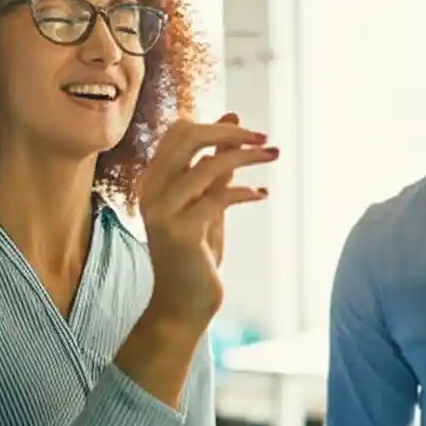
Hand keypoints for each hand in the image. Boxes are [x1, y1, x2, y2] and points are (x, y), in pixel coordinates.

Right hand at [137, 114, 278, 329]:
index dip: (216, 125)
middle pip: (188, 137)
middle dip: (230, 132)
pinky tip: (262, 193)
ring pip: (208, 164)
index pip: (178, 132)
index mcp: (154, 180)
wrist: (182, 305)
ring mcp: (163, 211)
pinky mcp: (181, 232)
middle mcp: (151, 190)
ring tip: (274, 155)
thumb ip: (216, 164)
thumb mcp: (208, 202)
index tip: (249, 133)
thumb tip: (232, 120)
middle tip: (264, 138)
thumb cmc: (196, 254)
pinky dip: (245, 191)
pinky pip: (219, 197)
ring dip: (247, 156)